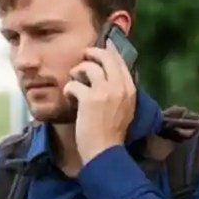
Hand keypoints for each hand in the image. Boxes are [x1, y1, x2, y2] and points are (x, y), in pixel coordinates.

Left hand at [62, 41, 136, 163]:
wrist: (105, 151)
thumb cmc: (111, 134)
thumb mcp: (124, 109)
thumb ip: (119, 92)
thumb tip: (107, 76)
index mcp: (130, 89)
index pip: (120, 61)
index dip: (109, 51)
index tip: (101, 47)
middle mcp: (120, 86)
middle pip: (106, 57)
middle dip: (92, 53)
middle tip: (83, 57)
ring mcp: (105, 91)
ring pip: (88, 67)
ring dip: (77, 72)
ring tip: (74, 81)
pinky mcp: (89, 99)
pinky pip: (74, 84)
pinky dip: (68, 90)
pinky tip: (69, 97)